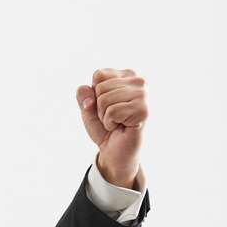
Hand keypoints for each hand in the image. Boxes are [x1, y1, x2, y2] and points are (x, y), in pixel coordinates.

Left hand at [76, 67, 147, 188]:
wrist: (115, 151)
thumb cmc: (104, 128)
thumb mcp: (88, 108)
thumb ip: (83, 95)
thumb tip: (85, 89)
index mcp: (127, 75)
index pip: (99, 75)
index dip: (95, 94)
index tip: (107, 106)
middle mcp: (139, 81)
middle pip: (101, 87)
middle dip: (100, 107)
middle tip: (113, 117)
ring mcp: (143, 95)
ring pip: (105, 100)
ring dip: (105, 116)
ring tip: (117, 122)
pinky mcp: (143, 110)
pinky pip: (112, 112)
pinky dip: (110, 123)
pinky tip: (121, 127)